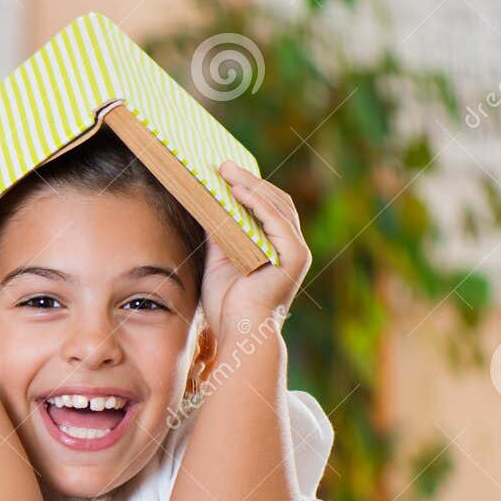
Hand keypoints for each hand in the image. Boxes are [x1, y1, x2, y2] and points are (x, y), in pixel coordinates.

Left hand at [204, 161, 310, 341]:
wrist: (238, 336)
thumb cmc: (226, 306)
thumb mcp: (218, 259)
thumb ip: (217, 232)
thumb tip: (204, 202)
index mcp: (277, 247)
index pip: (267, 207)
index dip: (247, 187)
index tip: (223, 170)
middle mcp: (291, 246)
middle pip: (273, 201)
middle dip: (248, 180)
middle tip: (222, 164)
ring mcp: (296, 250)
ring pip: (275, 205)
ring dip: (249, 185)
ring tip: (224, 170)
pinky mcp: (294, 256)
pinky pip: (275, 220)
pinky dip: (256, 203)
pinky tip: (236, 190)